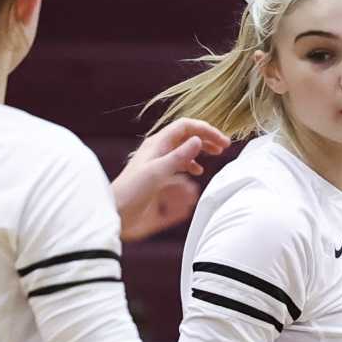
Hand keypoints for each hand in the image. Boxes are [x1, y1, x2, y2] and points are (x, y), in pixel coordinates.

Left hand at [111, 117, 228, 239]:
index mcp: (158, 145)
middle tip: (224, 147)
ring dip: (199, 153)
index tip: (223, 142)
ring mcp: (161, 166)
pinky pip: (180, 170)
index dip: (206, 130)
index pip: (186, 127)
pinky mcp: (161, 181)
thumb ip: (179, 156)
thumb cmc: (131, 191)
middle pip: (187, 137)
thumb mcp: (157, 172)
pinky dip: (191, 170)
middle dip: (206, 139)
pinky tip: (196, 175)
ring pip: (184, 152)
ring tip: (213, 158)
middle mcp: (160, 152)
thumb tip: (198, 139)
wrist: (117, 214)